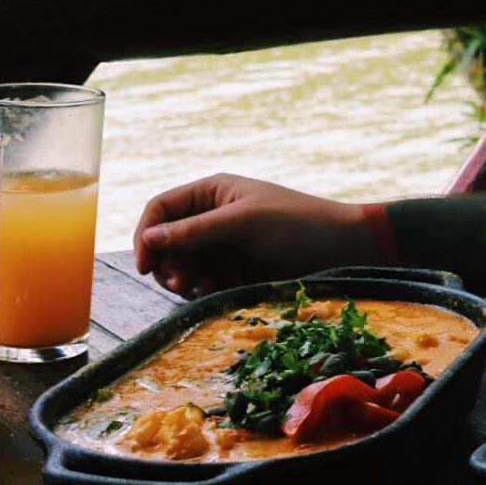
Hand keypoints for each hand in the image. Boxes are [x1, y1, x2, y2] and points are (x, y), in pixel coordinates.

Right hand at [133, 172, 365, 297]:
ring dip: (185, 280)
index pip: (161, 209)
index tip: (146, 264)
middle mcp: (211, 218)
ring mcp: (222, 246)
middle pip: (166, 242)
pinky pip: (204, 283)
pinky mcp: (234, 271)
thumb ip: (197, 230)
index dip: (147, 234)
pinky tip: (221, 291)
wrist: (340, 250)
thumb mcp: (244, 222)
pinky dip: (205, 290)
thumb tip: (150, 237)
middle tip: (180, 283)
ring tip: (201, 290)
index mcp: (212, 193)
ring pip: (183, 266)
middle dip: (167, 263)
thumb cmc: (296, 223)